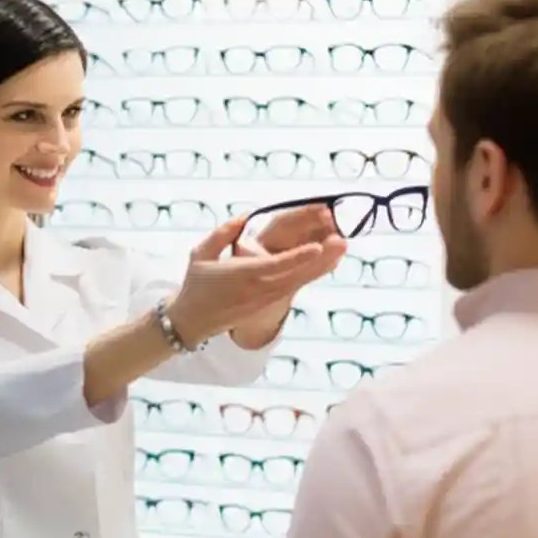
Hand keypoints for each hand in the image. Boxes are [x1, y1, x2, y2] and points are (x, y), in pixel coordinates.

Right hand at [164, 216, 333, 348]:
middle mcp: (259, 288)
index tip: (318, 247)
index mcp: (242, 274)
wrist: (193, 321)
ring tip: (342, 248)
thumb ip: (223, 233)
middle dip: (322, 259)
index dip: (298, 257)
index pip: (276, 265)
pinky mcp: (268, 303)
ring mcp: (266, 298)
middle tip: (344, 242)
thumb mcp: (201, 253)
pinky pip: (295, 286)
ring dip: (322, 265)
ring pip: (299, 281)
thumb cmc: (196, 284)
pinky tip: (326, 263)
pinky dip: (311, 274)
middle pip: (296, 274)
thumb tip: (245, 216)